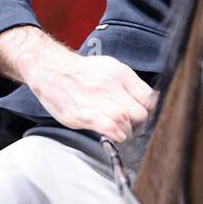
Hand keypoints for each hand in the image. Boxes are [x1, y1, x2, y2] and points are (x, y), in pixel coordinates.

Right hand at [28, 51, 156, 144]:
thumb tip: (152, 99)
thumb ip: (132, 85)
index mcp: (120, 74)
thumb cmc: (82, 72)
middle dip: (137, 124)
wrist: (49, 68)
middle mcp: (109, 86)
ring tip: (120, 130)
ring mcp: (94, 100)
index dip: (148, 110)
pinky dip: (114, 133)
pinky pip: (105, 125)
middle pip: (138, 113)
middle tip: (129, 125)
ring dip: (126, 131)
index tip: (141, 115)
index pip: (148, 98)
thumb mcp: (111, 68)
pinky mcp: (80, 113)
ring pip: (124, 121)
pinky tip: (115, 134)